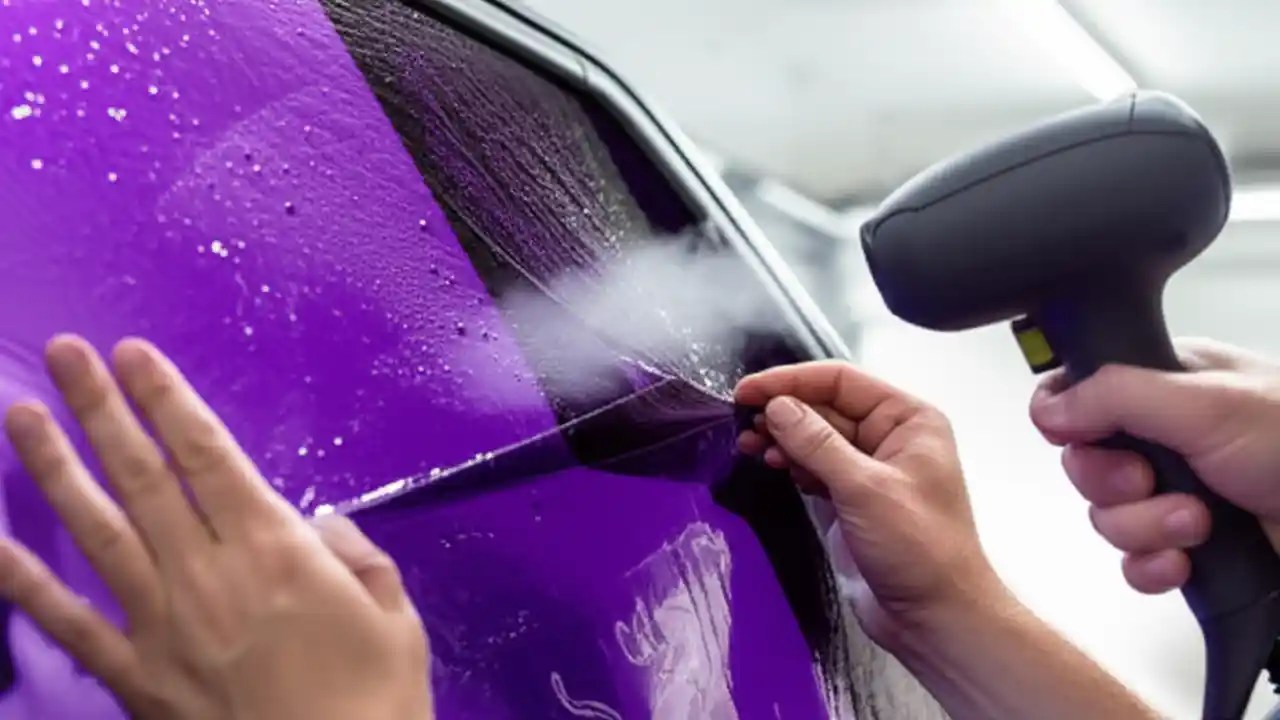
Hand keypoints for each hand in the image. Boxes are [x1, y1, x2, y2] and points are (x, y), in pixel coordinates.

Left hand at [0, 335, 431, 719]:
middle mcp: (207, 574)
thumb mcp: (396, 615)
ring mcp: (161, 626)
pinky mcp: (135, 677)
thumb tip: (316, 521)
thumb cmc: (376, 698)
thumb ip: (356, 555)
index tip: (136, 353)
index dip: (168, 400)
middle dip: (103, 409)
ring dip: (56, 468)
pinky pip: (68, 624)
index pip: (208, 455)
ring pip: (98, 532)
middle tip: (66, 353)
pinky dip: (23, 582)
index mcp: (276, 550)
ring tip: (22, 412)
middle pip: (143, 477)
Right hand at [734, 360, 1004, 649]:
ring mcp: (870, 469)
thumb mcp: (864, 488)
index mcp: (908, 419)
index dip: (791, 381)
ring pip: (817, 438)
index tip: (747, 391)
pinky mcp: (853, 499)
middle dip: (784, 412)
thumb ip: (816, 442)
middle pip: (826, 407)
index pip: (842, 381)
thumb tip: (775, 406)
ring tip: (750, 446)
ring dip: (783, 438)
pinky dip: (793, 464)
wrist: (936, 618)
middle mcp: (891, 437)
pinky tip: (773, 465)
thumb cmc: (917, 547)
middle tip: (743, 425)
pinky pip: (816, 468)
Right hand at [1028, 337, 1279, 594]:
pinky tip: (1189, 561)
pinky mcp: (1190, 548)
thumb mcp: (1205, 404)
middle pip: (1085, 464)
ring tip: (1197, 523)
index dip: (1068, 422)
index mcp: (1165, 383)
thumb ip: (1116, 394)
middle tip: (1155, 481)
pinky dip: (1155, 567)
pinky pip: (1135, 564)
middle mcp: (1166, 437)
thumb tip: (1048, 406)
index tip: (1086, 438)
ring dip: (1146, 528)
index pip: (1079, 395)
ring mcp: (1177, 494)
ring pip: (1108, 519)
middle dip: (1116, 485)